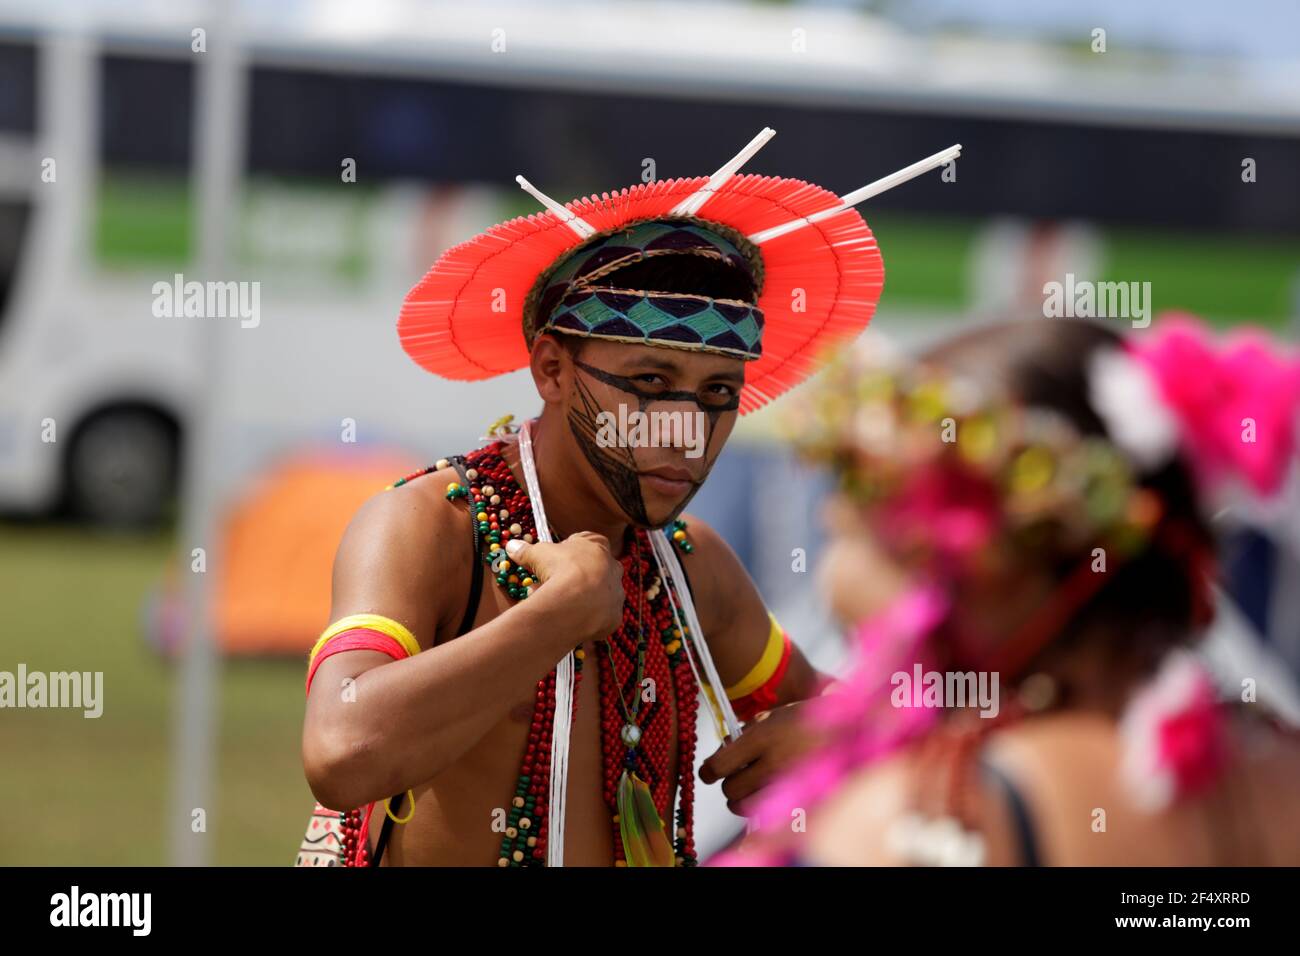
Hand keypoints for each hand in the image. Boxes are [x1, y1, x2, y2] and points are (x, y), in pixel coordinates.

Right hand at [504, 532, 624, 640]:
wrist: (577, 602)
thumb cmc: (560, 569)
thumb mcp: (538, 554)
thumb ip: (526, 550)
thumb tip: (512, 546)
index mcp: (598, 547)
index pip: (586, 543)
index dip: (567, 550)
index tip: (553, 559)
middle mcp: (612, 569)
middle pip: (593, 570)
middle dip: (572, 577)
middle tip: (552, 584)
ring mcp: (616, 594)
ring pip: (597, 595)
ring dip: (578, 598)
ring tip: (554, 605)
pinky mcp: (614, 617)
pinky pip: (599, 618)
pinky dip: (584, 619)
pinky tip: (567, 620)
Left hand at [699, 701, 823, 815]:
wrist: (848, 730)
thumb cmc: (804, 721)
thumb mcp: (770, 717)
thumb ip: (742, 736)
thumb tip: (720, 755)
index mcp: (762, 738)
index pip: (718, 766)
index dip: (708, 770)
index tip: (709, 771)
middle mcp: (773, 764)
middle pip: (730, 790)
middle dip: (730, 784)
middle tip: (738, 776)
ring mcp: (788, 786)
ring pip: (745, 808)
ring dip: (743, 800)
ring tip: (753, 788)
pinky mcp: (800, 801)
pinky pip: (767, 815)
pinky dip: (764, 809)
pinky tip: (770, 796)